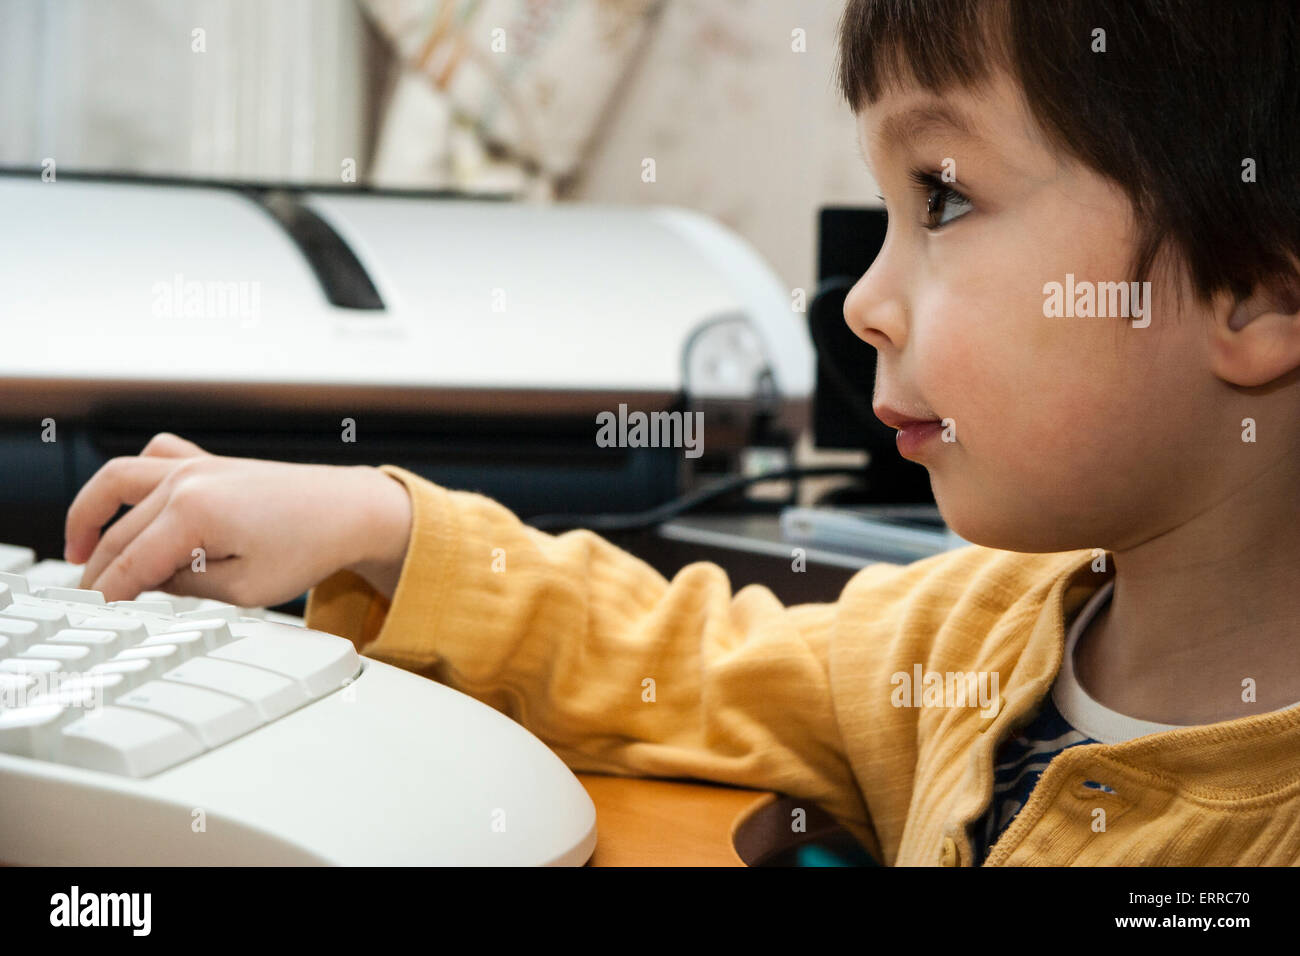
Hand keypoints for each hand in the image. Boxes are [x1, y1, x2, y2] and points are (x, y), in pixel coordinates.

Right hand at [64, 432, 411, 605]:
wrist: (351, 510)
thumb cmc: (310, 546)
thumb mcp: (244, 591)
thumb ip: (186, 588)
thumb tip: (147, 585)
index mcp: (193, 512)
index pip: (130, 564)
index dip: (106, 596)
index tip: (90, 617)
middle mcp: (187, 480)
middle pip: (119, 530)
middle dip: (96, 569)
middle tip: (84, 601)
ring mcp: (196, 464)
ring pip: (119, 481)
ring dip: (90, 514)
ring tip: (77, 551)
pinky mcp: (209, 461)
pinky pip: (154, 456)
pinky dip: (130, 478)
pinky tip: (124, 505)